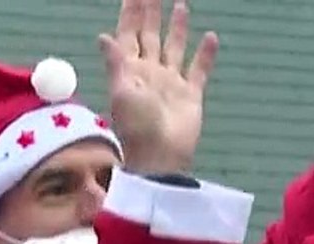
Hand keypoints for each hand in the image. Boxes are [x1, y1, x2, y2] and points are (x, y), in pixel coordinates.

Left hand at [96, 0, 217, 174]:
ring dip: (178, 28)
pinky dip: (205, 54)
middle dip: (151, 13)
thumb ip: (116, 63)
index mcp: (130, 71)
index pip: (129, 35)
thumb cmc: (136, 127)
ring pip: (175, 48)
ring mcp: (171, 83)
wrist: (160, 157)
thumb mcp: (121, 93)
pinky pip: (199, 69)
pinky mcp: (191, 95)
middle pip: (150, 36)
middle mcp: (150, 73)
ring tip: (180, 5)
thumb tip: (102, 36)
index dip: (131, 14)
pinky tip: (211, 37)